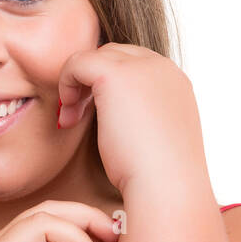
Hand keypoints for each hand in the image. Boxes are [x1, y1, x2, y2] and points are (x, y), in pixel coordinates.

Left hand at [57, 43, 207, 195]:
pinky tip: (68, 116)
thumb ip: (141, 119)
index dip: (107, 86)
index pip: (135, 64)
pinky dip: (66, 83)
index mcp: (174, 83)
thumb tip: (117, 121)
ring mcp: (141, 66)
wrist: (166, 186)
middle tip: (77, 117)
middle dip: (91, 82)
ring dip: (77, 84)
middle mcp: (162, 68)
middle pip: (115, 55)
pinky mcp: (115, 75)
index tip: (96, 118)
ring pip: (96, 56)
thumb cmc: (158, 178)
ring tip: (71, 119)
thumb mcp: (154, 140)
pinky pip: (78, 61)